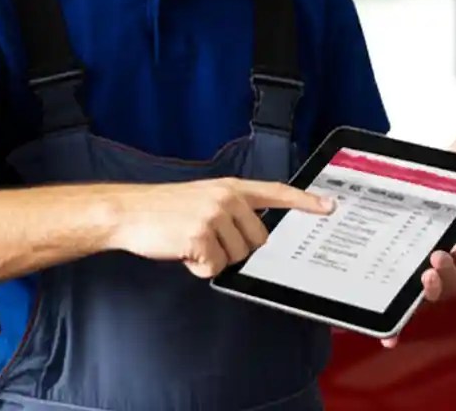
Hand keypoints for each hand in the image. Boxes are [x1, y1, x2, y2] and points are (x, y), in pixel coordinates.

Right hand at [111, 178, 334, 277]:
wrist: (127, 212)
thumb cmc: (162, 210)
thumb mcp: (202, 198)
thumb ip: (230, 211)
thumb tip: (252, 238)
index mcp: (230, 188)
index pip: (276, 192)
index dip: (305, 202)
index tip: (329, 207)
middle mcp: (227, 199)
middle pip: (258, 241)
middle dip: (234, 249)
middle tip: (204, 239)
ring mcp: (214, 216)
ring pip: (237, 257)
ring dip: (214, 259)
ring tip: (189, 242)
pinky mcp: (201, 236)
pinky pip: (215, 268)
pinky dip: (198, 268)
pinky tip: (182, 252)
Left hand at [382, 133, 455, 348]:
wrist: (345, 222)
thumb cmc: (391, 205)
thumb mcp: (415, 177)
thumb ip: (446, 161)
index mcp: (436, 234)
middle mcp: (424, 261)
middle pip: (448, 274)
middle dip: (449, 269)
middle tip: (438, 257)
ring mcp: (403, 282)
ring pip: (424, 296)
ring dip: (430, 292)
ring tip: (422, 280)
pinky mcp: (381, 298)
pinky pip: (390, 321)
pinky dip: (393, 332)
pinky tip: (390, 337)